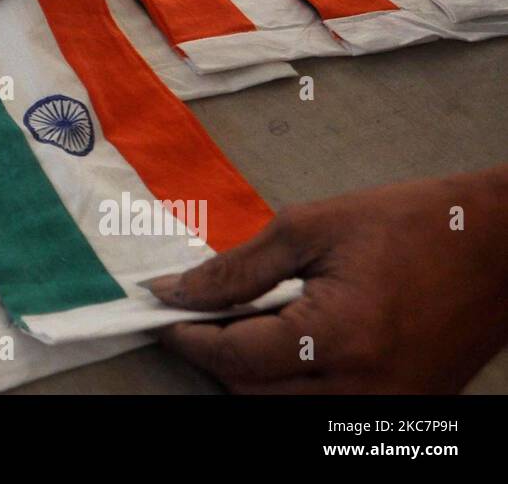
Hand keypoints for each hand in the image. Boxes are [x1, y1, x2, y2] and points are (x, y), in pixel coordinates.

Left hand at [147, 168, 507, 392]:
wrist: (502, 245)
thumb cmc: (414, 224)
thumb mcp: (310, 229)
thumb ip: (236, 269)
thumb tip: (176, 291)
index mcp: (340, 338)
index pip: (234, 356)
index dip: (187, 335)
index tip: (162, 313)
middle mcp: (364, 390)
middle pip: (250, 393)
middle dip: (214, 355)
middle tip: (198, 313)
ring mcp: (386, 410)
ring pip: (280, 410)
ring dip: (249, 374)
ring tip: (242, 326)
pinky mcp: (402, 412)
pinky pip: (320, 411)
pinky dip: (289, 385)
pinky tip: (285, 344)